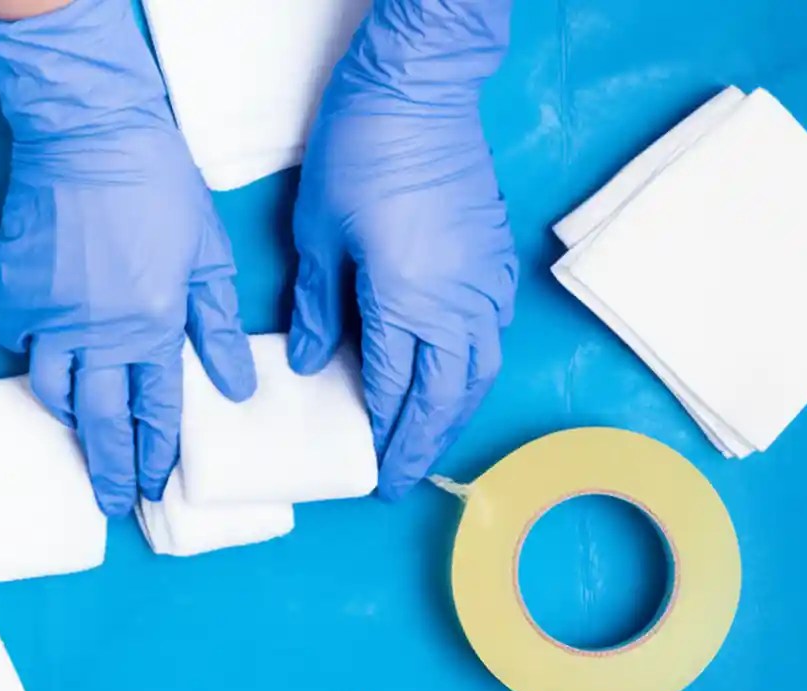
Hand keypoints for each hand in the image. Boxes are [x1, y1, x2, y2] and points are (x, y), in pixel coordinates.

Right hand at [0, 0, 255, 515]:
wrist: (87, 134)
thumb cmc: (158, 186)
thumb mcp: (207, 256)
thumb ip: (217, 329)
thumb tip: (238, 389)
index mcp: (151, 327)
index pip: (155, 411)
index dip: (154, 454)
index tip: (152, 486)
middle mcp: (96, 334)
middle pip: (100, 420)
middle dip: (106, 467)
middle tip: (109, 503)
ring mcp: (47, 315)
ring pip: (53, 390)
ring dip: (71, 419)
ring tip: (82, 434)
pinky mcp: (10, 291)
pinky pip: (19, 342)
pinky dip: (34, 355)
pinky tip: (48, 354)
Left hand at [288, 0, 517, 499]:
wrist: (418, 95)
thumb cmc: (360, 157)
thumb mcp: (319, 238)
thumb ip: (317, 309)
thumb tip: (310, 362)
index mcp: (409, 305)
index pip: (394, 390)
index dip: (382, 433)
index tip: (370, 468)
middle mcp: (457, 305)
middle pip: (446, 397)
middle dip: (422, 443)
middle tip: (400, 478)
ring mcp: (485, 284)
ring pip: (478, 373)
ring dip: (453, 414)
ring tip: (428, 440)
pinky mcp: (496, 262)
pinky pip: (492, 338)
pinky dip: (473, 372)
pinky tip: (454, 380)